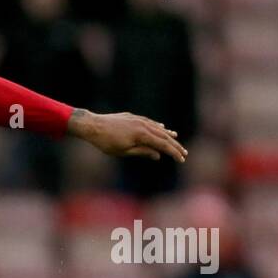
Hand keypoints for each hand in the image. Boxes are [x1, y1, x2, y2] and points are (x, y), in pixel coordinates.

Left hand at [68, 110, 187, 162]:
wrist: (93, 126)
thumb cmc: (106, 142)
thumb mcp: (124, 151)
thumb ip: (142, 152)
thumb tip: (158, 155)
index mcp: (142, 135)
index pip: (163, 145)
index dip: (173, 152)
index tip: (182, 159)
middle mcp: (143, 125)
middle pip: (164, 136)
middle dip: (174, 145)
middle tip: (184, 152)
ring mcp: (138, 120)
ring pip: (157, 128)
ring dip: (167, 134)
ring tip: (176, 138)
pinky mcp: (132, 117)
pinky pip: (149, 123)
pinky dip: (157, 127)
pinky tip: (161, 128)